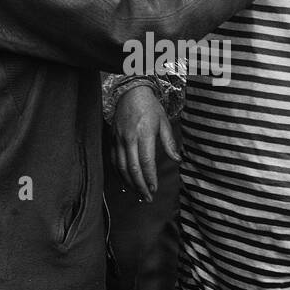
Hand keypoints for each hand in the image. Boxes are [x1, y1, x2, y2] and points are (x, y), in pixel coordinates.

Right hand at [111, 83, 180, 200]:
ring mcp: (118, 140)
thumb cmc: (149, 106)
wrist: (130, 92)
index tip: (155, 189)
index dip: (150, 178)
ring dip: (129, 183)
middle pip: (132, 168)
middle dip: (140, 186)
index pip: (146, 161)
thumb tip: (177, 159)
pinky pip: (114, 161)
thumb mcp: (164, 121)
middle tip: (147, 197)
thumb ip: (169, 142)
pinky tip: (125, 182)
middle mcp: (129, 138)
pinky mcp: (112, 140)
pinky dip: (119, 174)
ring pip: (121, 167)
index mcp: (144, 134)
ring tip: (137, 193)